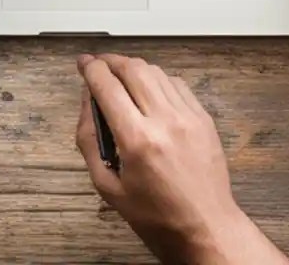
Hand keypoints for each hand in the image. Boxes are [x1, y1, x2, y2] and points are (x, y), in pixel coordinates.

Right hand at [74, 54, 288, 264]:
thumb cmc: (155, 215)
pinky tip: (150, 90)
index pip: (108, 86)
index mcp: (137, 140)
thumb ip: (90, 141)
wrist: (205, 227)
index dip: (91, 69)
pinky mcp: (204, 119)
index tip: (83, 63)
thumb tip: (87, 103)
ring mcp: (189, 117)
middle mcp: (165, 121)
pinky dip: (159, 80)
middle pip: (133, 69)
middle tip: (98, 64)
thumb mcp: (107, 186)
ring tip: (121, 76)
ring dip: (134, 68)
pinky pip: (178, 85)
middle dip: (111, 61)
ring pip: (157, 72)